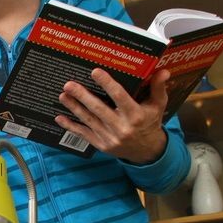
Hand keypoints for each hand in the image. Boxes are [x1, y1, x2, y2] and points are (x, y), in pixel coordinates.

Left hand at [55, 68, 169, 163]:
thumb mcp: (158, 106)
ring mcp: (110, 137)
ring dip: (74, 108)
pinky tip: (59, 118)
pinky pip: (84, 134)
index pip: (119, 96)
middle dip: (83, 96)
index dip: (107, 84)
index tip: (95, 72)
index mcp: (135, 115)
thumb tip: (163, 71)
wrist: (146, 151)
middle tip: (69, 84)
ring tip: (63, 95)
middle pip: (99, 109)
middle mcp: (121, 127)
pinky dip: (71, 126)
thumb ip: (158, 88)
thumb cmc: (150, 122)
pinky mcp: (101, 145)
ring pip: (89, 120)